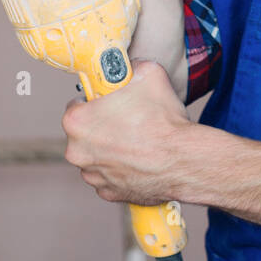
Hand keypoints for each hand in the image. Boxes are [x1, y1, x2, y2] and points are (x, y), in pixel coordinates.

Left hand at [61, 60, 191, 204]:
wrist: (183, 161)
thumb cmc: (163, 120)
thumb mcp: (148, 72)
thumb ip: (130, 67)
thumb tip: (129, 68)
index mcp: (77, 121)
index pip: (77, 104)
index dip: (96, 100)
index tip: (112, 101)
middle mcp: (77, 151)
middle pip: (84, 132)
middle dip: (102, 126)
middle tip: (128, 120)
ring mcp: (92, 175)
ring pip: (96, 156)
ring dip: (110, 149)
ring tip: (138, 141)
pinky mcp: (108, 193)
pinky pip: (110, 176)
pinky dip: (121, 170)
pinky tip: (140, 160)